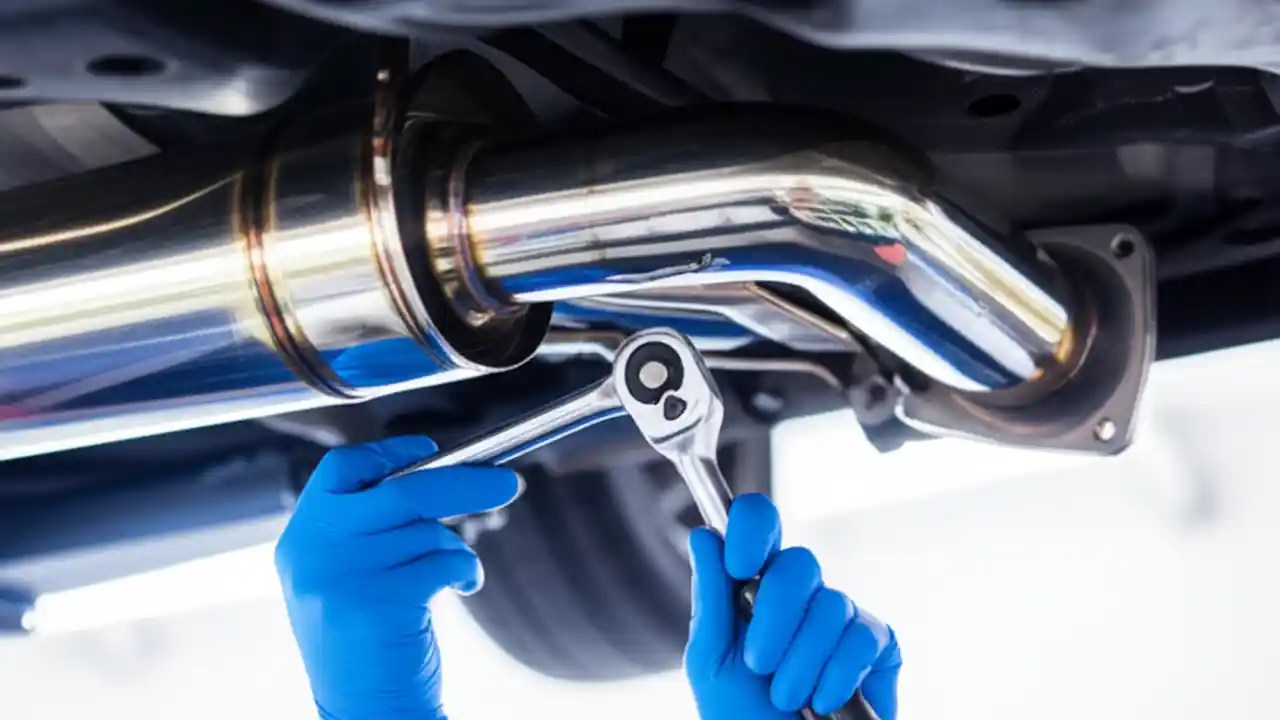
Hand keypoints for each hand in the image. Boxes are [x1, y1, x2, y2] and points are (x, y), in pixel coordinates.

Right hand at [275, 436, 521, 719]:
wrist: (364, 714)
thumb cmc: (366, 648)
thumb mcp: (346, 579)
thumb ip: (368, 530)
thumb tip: (436, 473)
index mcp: (300, 542)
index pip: (340, 470)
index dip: (389, 454)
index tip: (429, 452)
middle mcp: (312, 553)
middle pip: (399, 490)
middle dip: (463, 481)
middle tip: (506, 482)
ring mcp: (340, 576)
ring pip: (426, 528)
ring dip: (456, 547)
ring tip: (458, 573)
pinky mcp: (375, 601)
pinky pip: (442, 560)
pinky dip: (465, 569)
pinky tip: (462, 586)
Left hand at [685, 494, 900, 718]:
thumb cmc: (741, 718)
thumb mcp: (711, 663)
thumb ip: (711, 599)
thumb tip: (703, 535)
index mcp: (753, 588)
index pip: (759, 524)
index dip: (752, 528)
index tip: (738, 564)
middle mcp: (801, 595)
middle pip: (799, 564)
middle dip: (774, 619)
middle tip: (759, 665)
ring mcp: (842, 618)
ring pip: (831, 605)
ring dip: (801, 663)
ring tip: (787, 698)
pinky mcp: (879, 645)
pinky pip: (863, 638)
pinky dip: (838, 675)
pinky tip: (822, 701)